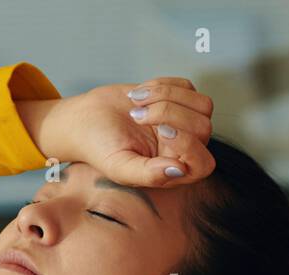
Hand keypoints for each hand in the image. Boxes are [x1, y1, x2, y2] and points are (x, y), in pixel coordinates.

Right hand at [17, 77, 214, 186]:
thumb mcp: (118, 167)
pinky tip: (139, 95)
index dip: (188, 145)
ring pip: (202, 105)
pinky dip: (162, 85)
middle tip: (137, 115)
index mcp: (171, 171)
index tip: (162, 132)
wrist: (85, 119)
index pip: (203, 164)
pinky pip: (188, 87)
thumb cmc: (98, 148)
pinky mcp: (180, 99)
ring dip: (168, 97)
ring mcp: (184, 123)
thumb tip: (179, 170)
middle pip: (203, 128)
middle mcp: (183, 148)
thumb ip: (147, 174)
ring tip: (137, 102)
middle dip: (170, 115)